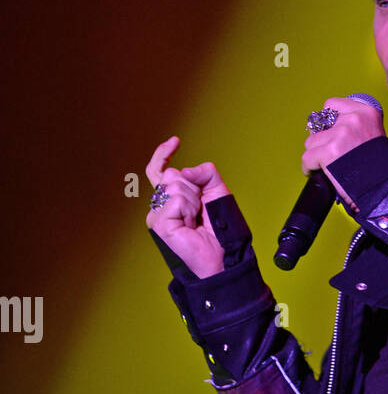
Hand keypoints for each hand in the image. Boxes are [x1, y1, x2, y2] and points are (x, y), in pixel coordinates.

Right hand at [145, 136, 230, 277]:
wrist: (224, 253)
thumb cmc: (220, 227)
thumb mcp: (217, 191)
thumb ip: (205, 173)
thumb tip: (184, 171)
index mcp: (171, 196)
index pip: (159, 170)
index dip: (163, 153)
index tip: (175, 141)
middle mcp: (160, 204)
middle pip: (172, 174)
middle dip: (193, 188)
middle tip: (199, 211)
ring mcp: (157, 214)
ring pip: (174, 186)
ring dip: (193, 200)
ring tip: (195, 220)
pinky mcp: (158, 224)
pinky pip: (176, 200)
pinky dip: (189, 209)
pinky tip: (190, 225)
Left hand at [300, 97, 384, 209]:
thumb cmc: (381, 168)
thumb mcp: (374, 137)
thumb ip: (355, 128)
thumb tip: (325, 129)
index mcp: (367, 112)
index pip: (332, 104)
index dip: (328, 121)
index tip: (330, 132)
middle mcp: (354, 119)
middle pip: (319, 124)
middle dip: (322, 140)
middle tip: (330, 154)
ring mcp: (341, 134)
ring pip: (311, 142)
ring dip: (316, 155)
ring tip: (327, 166)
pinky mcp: (330, 152)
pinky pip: (307, 158)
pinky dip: (309, 167)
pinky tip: (317, 173)